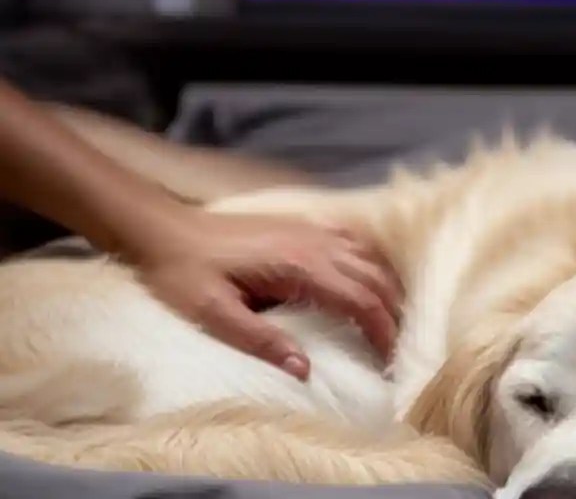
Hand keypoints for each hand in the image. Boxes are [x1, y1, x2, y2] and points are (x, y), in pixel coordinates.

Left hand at [123, 209, 402, 380]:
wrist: (161, 229)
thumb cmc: (182, 274)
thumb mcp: (212, 315)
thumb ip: (260, 340)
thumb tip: (306, 370)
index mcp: (299, 266)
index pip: (360, 299)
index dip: (382, 330)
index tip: (389, 359)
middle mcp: (315, 243)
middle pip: (375, 278)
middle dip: (392, 313)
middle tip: (395, 348)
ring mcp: (310, 230)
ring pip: (370, 257)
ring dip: (386, 288)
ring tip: (390, 319)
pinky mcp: (301, 226)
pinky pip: (353, 241)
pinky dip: (371, 262)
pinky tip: (369, 278)